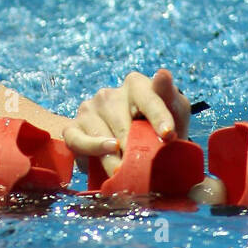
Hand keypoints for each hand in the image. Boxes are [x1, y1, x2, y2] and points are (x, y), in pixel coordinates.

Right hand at [63, 69, 191, 175]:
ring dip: (115, 158)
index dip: (159, 116)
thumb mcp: (173, 115)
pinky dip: (92, 150)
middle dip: (135, 147)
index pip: (148, 98)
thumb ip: (171, 98)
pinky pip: (77, 140)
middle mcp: (109, 94)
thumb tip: (162, 74)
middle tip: (146, 169)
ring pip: (101, 133)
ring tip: (126, 173)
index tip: (168, 135)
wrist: (133, 148)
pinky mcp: (73, 128)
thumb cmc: (158, 129)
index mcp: (136, 85)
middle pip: (123, 123)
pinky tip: (105, 158)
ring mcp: (89, 109)